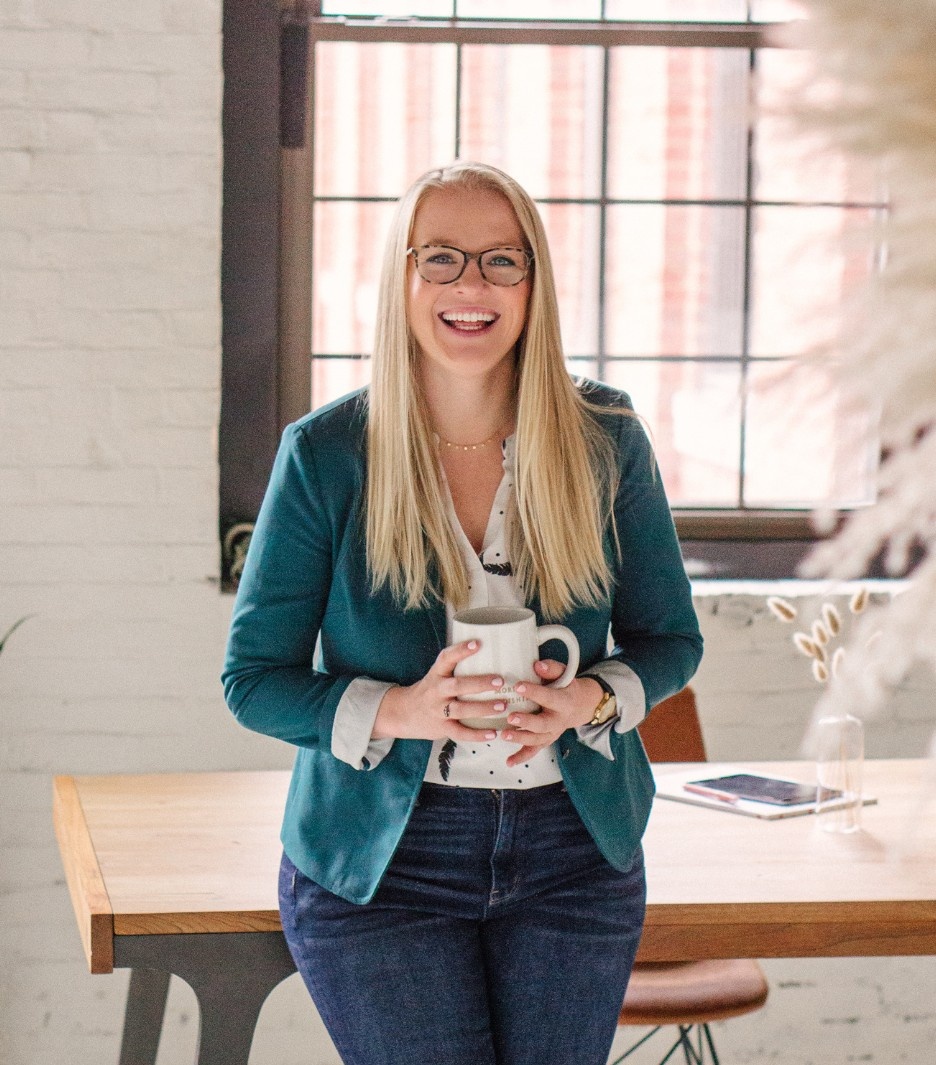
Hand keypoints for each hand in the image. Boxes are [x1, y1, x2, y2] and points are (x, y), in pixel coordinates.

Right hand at [372, 640, 507, 742]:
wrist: (403, 714)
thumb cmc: (429, 691)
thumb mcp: (436, 675)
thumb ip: (455, 668)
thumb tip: (488, 652)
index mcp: (436, 674)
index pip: (446, 658)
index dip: (460, 650)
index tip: (477, 643)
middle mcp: (436, 691)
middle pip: (458, 686)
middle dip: (479, 683)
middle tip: (500, 681)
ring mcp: (438, 711)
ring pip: (462, 710)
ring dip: (483, 708)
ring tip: (502, 706)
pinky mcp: (442, 728)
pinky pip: (461, 732)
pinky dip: (477, 735)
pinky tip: (494, 733)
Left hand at [499, 660, 604, 767]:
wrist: (580, 705)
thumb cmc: (566, 687)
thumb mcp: (564, 674)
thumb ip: (552, 669)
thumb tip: (537, 665)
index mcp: (563, 702)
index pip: (548, 697)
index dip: (534, 692)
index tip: (517, 685)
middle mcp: (558, 720)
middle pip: (542, 724)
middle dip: (526, 722)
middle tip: (510, 717)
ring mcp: (551, 733)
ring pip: (536, 739)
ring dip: (520, 738)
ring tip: (503, 735)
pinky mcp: (545, 740)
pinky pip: (534, 751)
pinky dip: (521, 757)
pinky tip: (509, 762)